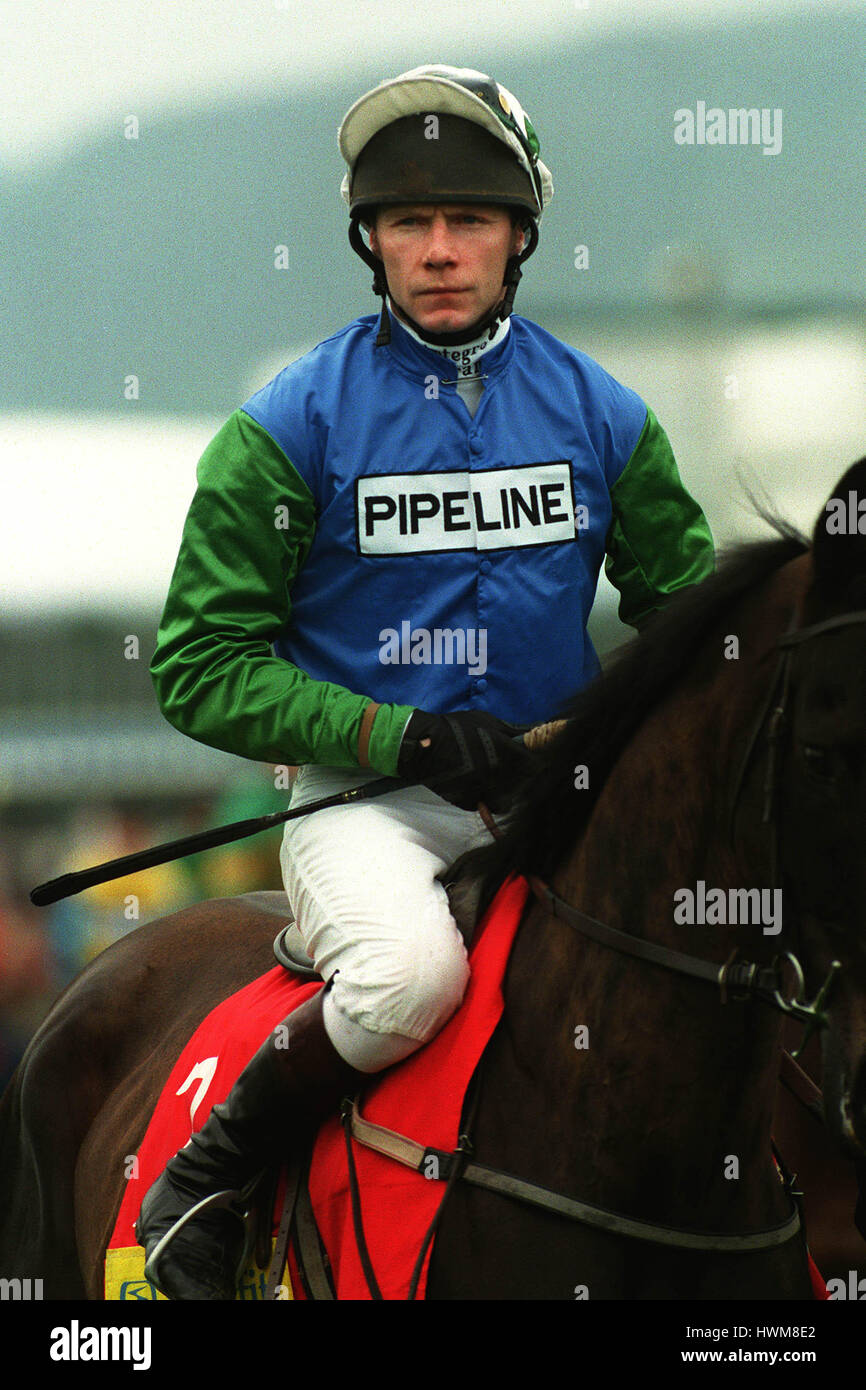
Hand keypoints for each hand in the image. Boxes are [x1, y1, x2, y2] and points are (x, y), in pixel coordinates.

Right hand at [397, 708, 535, 810]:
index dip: (536, 764)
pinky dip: (485, 799)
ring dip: (505, 795)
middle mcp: (496, 773)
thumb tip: (536, 730)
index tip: (533, 762)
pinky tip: (479, 786)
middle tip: (514, 772)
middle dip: (522, 780)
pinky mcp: (468, 801)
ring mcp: (482, 789)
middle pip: (523, 786)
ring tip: (497, 783)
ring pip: (506, 802)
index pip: (534, 766)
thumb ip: (512, 730)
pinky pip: (485, 805)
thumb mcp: (486, 721)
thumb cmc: (455, 728)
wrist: (424, 746)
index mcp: (504, 751)